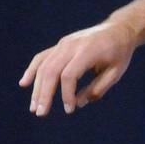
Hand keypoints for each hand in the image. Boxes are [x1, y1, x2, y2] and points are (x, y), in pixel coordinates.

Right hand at [19, 18, 136, 115]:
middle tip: (40, 114)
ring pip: (44, 66)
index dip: (66, 94)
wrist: (118, 30)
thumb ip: (98, 88)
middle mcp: (71, 45)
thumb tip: (78, 103)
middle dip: (44, 94)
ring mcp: (63, 44)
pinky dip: (32, 70)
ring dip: (37, 87)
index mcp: (88, 51)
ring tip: (34, 108)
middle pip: (51, 70)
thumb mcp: (115, 72)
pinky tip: (24, 84)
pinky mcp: (60, 45)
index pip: (69, 75)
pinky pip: (42, 57)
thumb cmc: (120, 53)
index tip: (70, 110)